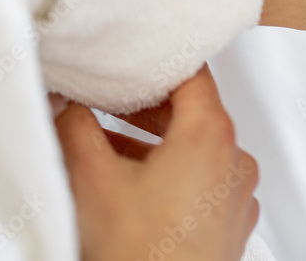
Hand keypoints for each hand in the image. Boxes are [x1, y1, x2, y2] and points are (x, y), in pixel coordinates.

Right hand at [54, 67, 259, 260]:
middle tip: (105, 106)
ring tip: (106, 150)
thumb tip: (68, 102)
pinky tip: (134, 191)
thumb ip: (76, 125)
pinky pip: (205, 183)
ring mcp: (238, 196)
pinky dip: (172, 176)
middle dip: (144, 109)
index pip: (191, 73)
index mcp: (212, 135)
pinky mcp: (231, 225)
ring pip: (196, 151)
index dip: (154, 64)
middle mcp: (236, 160)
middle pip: (193, 112)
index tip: (126, 64)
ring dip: (153, 146)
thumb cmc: (138, 253)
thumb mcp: (91, 177)